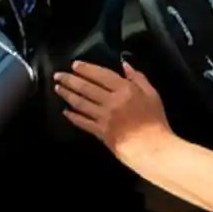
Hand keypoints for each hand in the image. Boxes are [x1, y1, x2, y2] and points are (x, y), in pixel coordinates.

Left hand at [54, 61, 172, 161]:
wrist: (151, 146)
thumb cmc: (155, 120)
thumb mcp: (152, 94)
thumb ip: (138, 78)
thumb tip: (125, 65)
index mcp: (125, 90)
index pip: (101, 75)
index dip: (86, 69)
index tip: (75, 65)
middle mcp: (111, 101)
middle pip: (87, 88)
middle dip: (70, 80)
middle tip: (58, 75)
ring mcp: (103, 117)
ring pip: (81, 103)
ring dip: (68, 94)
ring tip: (58, 88)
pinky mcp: (99, 131)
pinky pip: (82, 122)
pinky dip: (73, 116)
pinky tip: (65, 111)